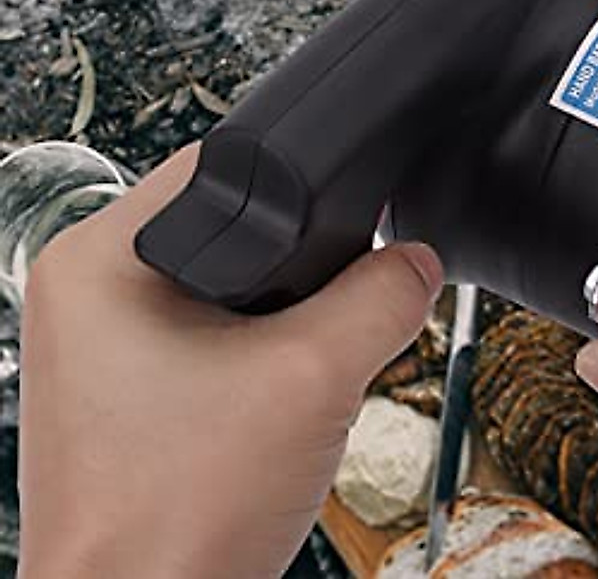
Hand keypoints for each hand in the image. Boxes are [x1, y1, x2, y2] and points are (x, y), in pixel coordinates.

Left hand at [17, 145, 442, 578]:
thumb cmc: (174, 524)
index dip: (299, 189)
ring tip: (292, 370)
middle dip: (298, 266)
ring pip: (228, 284)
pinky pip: (211, 334)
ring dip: (282, 316)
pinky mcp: (126, 389)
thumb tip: (417, 260)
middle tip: (314, 324)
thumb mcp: (313, 379)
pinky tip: (274, 398)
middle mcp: (86, 292)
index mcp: (97, 261)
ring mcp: (101, 346)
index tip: (345, 228)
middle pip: (230, 226)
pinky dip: (257, 354)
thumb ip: (383, 297)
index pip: (217, 167)